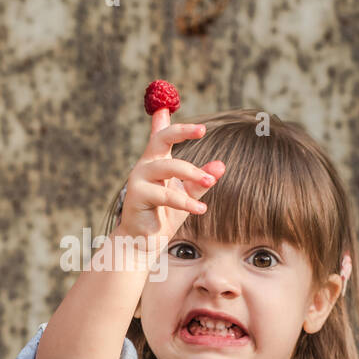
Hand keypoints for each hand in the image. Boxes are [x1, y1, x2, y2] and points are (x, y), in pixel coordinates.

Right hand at [115, 106, 225, 245]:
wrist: (143, 241)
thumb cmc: (164, 215)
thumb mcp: (187, 194)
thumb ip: (201, 180)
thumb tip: (221, 165)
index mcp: (156, 161)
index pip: (163, 135)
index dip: (175, 123)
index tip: (195, 117)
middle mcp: (145, 166)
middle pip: (161, 140)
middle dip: (181, 131)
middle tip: (203, 130)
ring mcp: (139, 180)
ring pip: (168, 167)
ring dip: (192, 173)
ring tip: (210, 180)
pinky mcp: (137, 197)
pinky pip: (166, 195)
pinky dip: (186, 201)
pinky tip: (201, 208)